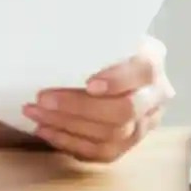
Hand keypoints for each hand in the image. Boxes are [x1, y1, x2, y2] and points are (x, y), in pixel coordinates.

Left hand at [22, 37, 173, 162]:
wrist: (114, 69)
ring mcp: (144, 125)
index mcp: (152, 61)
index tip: (89, 83)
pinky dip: (69, 142)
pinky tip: (45, 131)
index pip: (143, 72)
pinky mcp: (127, 146)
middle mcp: (155, 96)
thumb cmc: (101, 49)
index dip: (117, 80)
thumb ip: (89, 44)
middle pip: (124, 110)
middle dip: (79, 107)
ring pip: (111, 135)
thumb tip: (50, 44)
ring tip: (35, 113)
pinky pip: (100, 153)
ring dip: (67, 126)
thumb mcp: (102, 37)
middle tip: (43, 99)